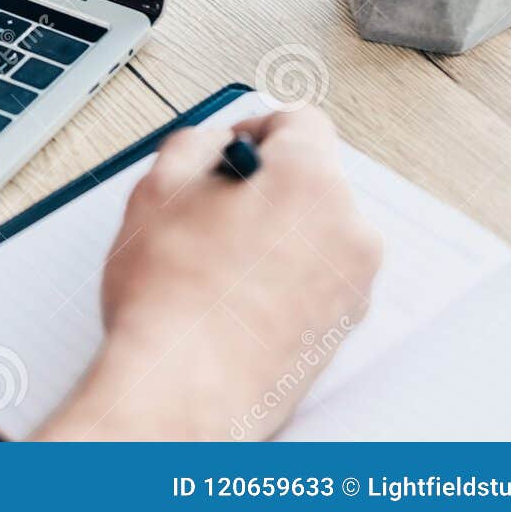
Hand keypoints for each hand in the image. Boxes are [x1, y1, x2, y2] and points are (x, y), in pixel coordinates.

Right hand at [38, 106, 381, 439]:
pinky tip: (231, 297)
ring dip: (273, 233)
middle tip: (208, 210)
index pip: (299, 121)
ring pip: (313, 231)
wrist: (184, 391)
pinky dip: (282, 278)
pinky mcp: (342, 330)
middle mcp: (348, 230)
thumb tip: (215, 145)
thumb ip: (195, 143)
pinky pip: (315, 279)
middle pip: (310, 178)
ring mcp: (352, 285)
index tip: (228, 149)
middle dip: (263, 186)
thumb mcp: (158, 188)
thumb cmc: (171, 301)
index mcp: (310, 181)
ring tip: (213, 263)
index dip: (253, 127)